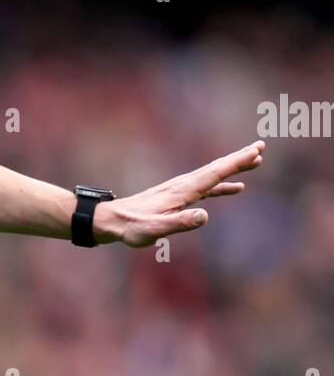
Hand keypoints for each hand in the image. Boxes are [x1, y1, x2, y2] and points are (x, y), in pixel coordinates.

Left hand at [94, 140, 265, 247]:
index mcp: (183, 191)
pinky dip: (223, 184)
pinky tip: (235, 188)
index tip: (255, 151)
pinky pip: (207, 187)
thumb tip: (204, 216)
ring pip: (214, 174)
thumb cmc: (134, 227)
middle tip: (261, 147)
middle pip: (217, 168)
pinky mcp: (179, 196)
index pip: (215, 173)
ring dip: (234, 167)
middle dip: (240, 158)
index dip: (236, 163)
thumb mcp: (156, 229)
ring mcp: (182, 189)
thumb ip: (179, 223)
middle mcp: (184, 185)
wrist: (114, 220)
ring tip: (255, 161)